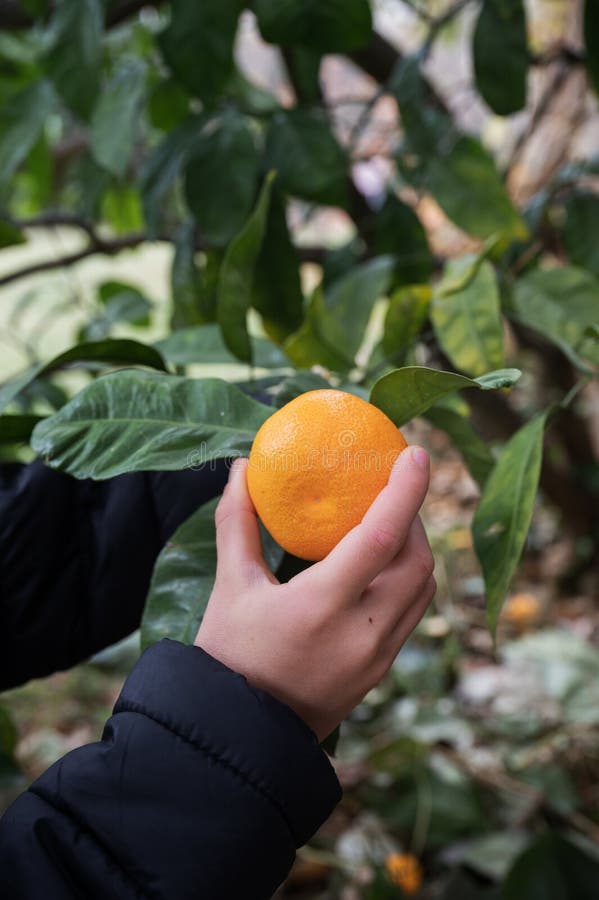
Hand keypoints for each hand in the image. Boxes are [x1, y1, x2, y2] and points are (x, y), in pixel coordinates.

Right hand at [195, 449, 434, 741]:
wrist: (238, 735)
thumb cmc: (228, 655)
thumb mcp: (229, 586)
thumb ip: (237, 522)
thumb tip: (242, 468)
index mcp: (320, 607)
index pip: (380, 537)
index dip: (405, 491)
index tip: (415, 453)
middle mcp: (360, 634)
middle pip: (417, 562)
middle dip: (416, 519)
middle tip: (394, 490)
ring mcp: (377, 658)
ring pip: (423, 590)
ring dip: (417, 551)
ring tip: (392, 525)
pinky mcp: (381, 672)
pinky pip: (413, 615)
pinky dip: (409, 581)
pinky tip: (382, 568)